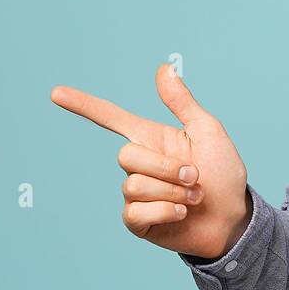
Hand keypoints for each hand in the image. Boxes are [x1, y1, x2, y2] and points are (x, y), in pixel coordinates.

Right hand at [51, 64, 250, 260]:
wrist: (233, 217)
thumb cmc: (223, 172)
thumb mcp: (208, 132)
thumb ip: (182, 102)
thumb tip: (164, 67)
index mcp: (152, 139)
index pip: (111, 118)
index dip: (83, 105)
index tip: (55, 93)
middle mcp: (140, 165)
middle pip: (126, 156)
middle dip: (166, 167)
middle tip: (194, 177)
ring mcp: (136, 194)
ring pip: (133, 185)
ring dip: (172, 192)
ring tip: (193, 197)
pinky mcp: (138, 222)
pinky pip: (136, 212)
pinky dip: (166, 212)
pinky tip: (181, 213)